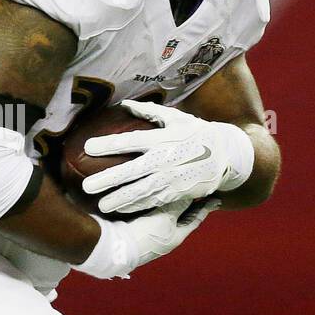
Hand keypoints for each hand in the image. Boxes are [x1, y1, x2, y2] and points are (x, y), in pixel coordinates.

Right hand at [77, 196, 219, 279]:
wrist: (113, 247)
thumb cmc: (144, 235)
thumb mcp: (165, 218)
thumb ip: (177, 205)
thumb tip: (188, 192)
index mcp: (175, 237)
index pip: (195, 219)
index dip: (205, 208)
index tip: (216, 198)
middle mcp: (164, 237)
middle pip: (180, 217)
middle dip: (187, 204)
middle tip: (195, 189)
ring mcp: (149, 234)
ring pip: (164, 214)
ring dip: (168, 202)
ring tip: (173, 187)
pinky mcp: (134, 229)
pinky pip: (148, 213)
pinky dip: (153, 203)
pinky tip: (151, 194)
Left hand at [82, 102, 253, 213]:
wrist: (227, 154)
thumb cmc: (197, 132)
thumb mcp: (176, 118)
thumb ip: (150, 112)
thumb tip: (124, 104)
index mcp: (163, 137)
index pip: (131, 141)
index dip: (109, 144)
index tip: (88, 147)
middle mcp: (166, 158)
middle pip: (132, 171)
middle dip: (109, 180)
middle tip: (87, 187)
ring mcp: (173, 178)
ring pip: (142, 191)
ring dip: (121, 200)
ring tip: (101, 206)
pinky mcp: (179, 192)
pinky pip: (155, 201)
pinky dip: (138, 206)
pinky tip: (122, 210)